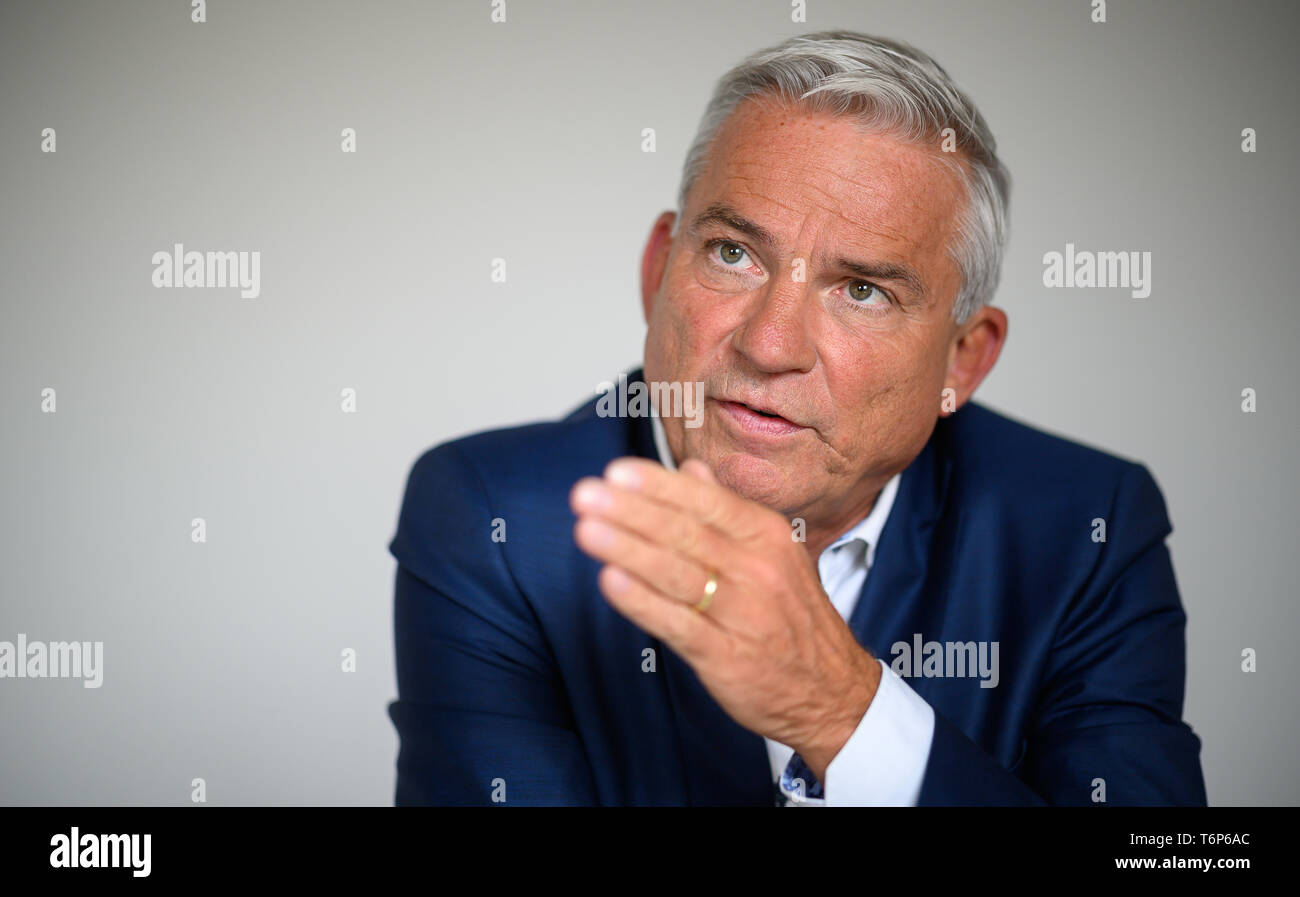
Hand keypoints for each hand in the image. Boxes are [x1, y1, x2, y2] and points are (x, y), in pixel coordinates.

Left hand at [569, 456, 881, 781]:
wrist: (831, 691)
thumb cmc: (790, 616)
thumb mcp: (773, 551)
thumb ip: (726, 510)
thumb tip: (688, 470)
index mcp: (767, 536)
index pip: (706, 502)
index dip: (659, 486)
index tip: (616, 471)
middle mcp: (758, 569)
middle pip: (686, 534)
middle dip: (632, 512)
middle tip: (585, 494)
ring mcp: (743, 614)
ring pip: (678, 574)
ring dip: (628, 550)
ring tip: (587, 530)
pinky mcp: (728, 657)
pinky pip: (679, 624)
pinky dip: (643, 603)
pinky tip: (612, 582)